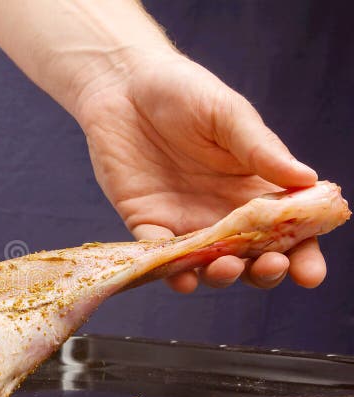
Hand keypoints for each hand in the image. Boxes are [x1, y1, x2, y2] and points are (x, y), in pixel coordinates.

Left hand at [76, 51, 323, 292]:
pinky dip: (170, 271)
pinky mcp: (145, 222)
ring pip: (206, 265)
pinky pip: (158, 256)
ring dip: (219, 275)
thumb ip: (261, 148)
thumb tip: (308, 180)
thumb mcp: (228, 113)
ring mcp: (183, 221)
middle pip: (250, 258)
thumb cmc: (182, 90)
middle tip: (267, 266)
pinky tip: (181, 275)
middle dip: (263, 272)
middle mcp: (222, 212)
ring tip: (223, 266)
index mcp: (253, 187)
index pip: (288, 231)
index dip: (302, 255)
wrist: (122, 85)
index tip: (310, 274)